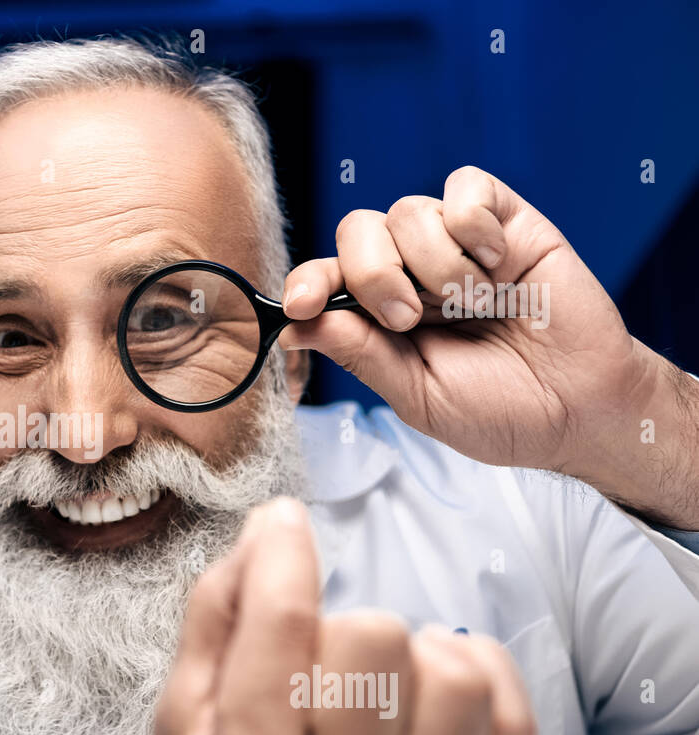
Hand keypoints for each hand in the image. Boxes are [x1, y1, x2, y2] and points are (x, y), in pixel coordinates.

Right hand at [152, 497, 536, 734]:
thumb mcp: (178, 732)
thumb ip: (211, 629)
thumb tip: (260, 539)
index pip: (282, 623)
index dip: (281, 549)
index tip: (282, 523)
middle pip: (376, 639)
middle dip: (341, 624)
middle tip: (320, 659)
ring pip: (453, 678)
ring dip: (415, 654)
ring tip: (384, 675)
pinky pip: (513, 726)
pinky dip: (483, 678)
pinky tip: (439, 681)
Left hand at [278, 166, 698, 528]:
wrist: (580, 408)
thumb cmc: (498, 408)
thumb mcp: (416, 394)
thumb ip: (359, 354)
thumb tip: (293, 328)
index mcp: (380, 314)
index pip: (326, 277)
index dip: (307, 282)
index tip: (300, 305)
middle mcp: (411, 270)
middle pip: (357, 230)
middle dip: (372, 273)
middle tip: (407, 317)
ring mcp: (456, 242)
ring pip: (408, 211)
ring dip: (435, 264)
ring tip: (475, 304)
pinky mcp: (505, 219)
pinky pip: (464, 186)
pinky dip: (473, 224)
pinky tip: (497, 264)